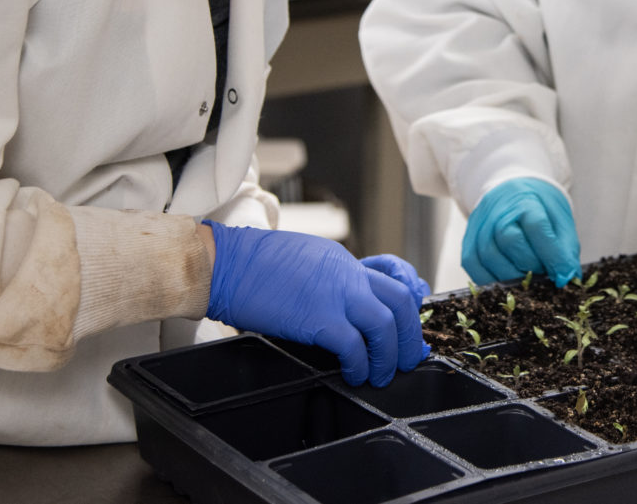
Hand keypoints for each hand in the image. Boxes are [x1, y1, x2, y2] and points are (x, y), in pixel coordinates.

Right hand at [202, 222, 428, 385]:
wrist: (226, 265)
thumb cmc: (255, 266)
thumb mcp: (305, 261)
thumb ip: (330, 279)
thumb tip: (344, 306)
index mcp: (344, 261)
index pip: (394, 278)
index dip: (410, 304)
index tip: (410, 326)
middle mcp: (348, 274)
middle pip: (401, 301)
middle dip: (409, 335)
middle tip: (407, 358)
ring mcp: (336, 295)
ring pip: (386, 325)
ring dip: (389, 356)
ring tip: (381, 375)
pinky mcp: (318, 318)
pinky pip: (355, 346)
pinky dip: (361, 365)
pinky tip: (354, 374)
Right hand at [461, 178, 581, 287]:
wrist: (512, 192)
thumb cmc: (539, 209)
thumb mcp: (560, 221)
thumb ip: (565, 249)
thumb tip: (567, 278)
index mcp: (525, 199)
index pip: (536, 226)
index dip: (551, 255)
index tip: (563, 276)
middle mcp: (497, 209)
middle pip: (509, 241)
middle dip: (530, 266)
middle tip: (544, 275)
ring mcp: (478, 224)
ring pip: (488, 256)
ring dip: (511, 276)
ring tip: (527, 280)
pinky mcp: (468, 240)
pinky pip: (472, 265)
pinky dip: (489, 280)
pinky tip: (506, 283)